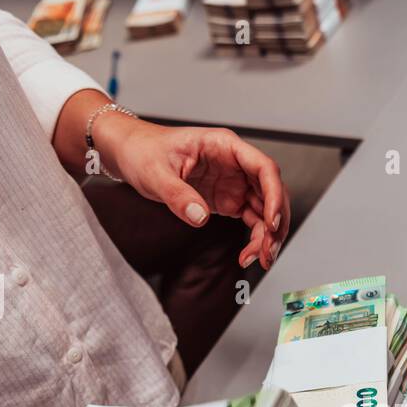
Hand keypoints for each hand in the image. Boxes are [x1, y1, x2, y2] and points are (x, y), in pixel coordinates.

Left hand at [98, 118, 290, 270]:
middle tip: (268, 251)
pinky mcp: (227, 200)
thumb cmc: (143, 150)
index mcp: (224, 146)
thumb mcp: (156, 172)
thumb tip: (200, 217)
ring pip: (264, 210)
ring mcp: (234, 183)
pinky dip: (254, 239)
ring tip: (261, 259)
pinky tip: (248, 255)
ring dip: (268, 236)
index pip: (264, 168)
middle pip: (271, 193)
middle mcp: (236, 165)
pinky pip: (251, 221)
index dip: (274, 195)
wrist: (130, 154)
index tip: (272, 222)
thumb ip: (178, 195)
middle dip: (276, 224)